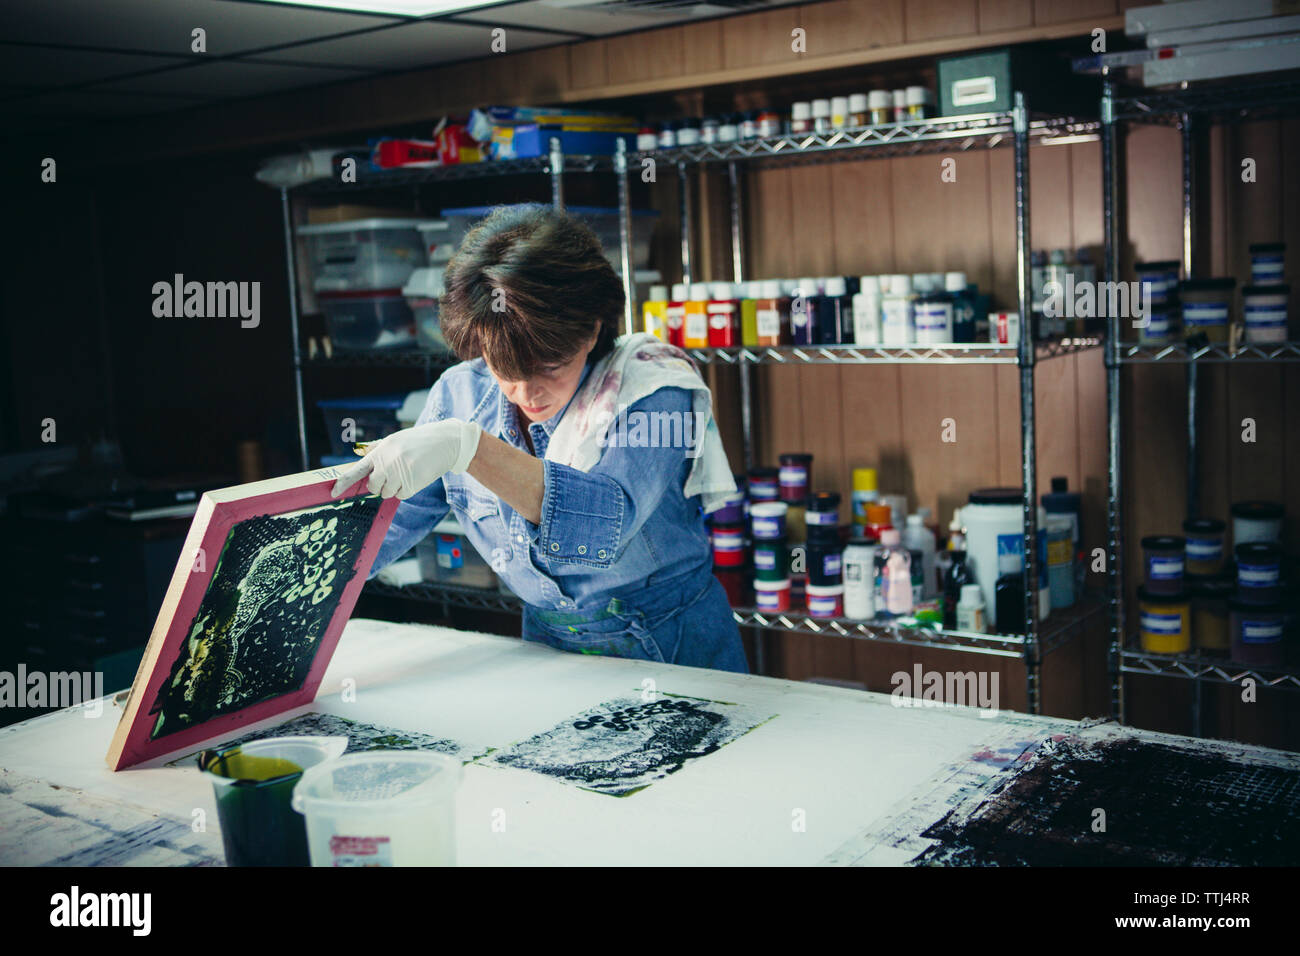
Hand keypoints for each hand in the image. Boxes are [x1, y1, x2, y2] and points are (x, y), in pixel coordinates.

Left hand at [330, 419, 481, 498]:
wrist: (446, 441)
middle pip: (373, 486)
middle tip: (395, 474)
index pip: (357, 469)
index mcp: (381, 450)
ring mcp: (399, 472)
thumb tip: (360, 454)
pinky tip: (416, 477)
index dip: (344, 482)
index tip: (333, 492)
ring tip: (408, 473)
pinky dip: (407, 490)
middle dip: (381, 485)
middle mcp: (387, 461)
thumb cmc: (419, 441)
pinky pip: (401, 495)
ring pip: (387, 493)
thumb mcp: (395, 440)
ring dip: (396, 488)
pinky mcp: (412, 482)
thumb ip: (377, 449)